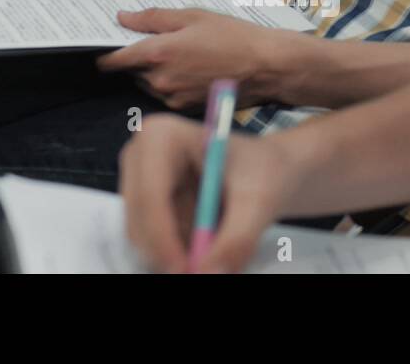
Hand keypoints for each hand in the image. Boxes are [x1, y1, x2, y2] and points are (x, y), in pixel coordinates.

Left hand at [96, 8, 287, 109]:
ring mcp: (173, 97)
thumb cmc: (235, 38)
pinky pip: (167, 95)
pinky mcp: (187, 108)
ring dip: (156, 72)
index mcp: (158, 53)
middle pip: (131, 72)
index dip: (106, 54)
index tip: (105, 49)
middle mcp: (161, 79)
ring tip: (184, 56)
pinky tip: (194, 70)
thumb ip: (152, 18)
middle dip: (139, 59)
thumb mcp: (193, 16)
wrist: (267, 67)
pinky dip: (173, 84)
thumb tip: (123, 18)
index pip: (113, 60)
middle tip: (161, 44)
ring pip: (149, 84)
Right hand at [121, 115, 299, 272]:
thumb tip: (210, 274)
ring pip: (144, 236)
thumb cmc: (266, 171)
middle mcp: (140, 155)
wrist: (270, 171)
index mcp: (162, 135)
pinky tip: (210, 238)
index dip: (163, 238)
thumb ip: (237, 238)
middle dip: (170, 252)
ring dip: (178, 252)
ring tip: (221, 241)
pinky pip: (153, 242)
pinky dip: (180, 251)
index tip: (188, 270)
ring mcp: (138, 181)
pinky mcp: (144, 204)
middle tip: (206, 271)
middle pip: (140, 219)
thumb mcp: (260, 201)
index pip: (150, 195)